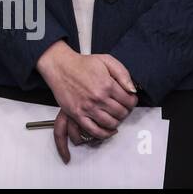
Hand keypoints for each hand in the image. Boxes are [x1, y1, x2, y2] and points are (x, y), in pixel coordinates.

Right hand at [36, 41, 137, 158]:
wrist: (60, 66)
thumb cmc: (81, 64)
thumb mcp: (106, 60)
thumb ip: (123, 74)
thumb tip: (132, 90)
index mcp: (107, 85)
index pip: (129, 101)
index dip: (132, 101)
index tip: (129, 100)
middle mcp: (98, 98)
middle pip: (121, 113)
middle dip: (125, 111)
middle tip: (122, 108)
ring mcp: (87, 108)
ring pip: (111, 123)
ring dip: (117, 122)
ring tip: (115, 116)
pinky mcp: (77, 114)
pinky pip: (94, 131)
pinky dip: (104, 134)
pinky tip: (108, 130)